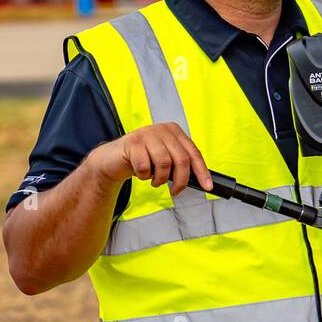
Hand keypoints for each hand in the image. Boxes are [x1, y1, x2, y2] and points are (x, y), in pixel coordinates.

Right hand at [90, 122, 212, 194]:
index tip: (207, 187)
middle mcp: (163, 129)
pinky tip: (141, 173)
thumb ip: (180, 164)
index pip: (194, 153)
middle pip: (182, 160)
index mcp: (174, 131)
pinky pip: (145, 167)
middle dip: (181, 181)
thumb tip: (201, 180)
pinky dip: (144, 176)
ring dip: (159, 179)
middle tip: (175, 191)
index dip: (202, 171)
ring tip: (154, 180)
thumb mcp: (165, 159)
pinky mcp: (133, 142)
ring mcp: (147, 134)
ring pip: (164, 164)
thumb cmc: (143, 160)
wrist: (113, 159)